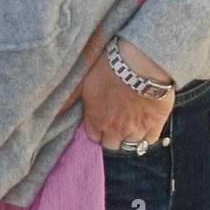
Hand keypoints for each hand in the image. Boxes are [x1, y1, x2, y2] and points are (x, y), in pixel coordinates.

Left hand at [58, 37, 173, 149]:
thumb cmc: (108, 67)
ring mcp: (135, 130)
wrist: (138, 64)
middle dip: (112, 136)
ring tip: (130, 123)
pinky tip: (145, 123)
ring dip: (129, 136)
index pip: (93, 137)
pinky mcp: (154, 125)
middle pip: (111, 145)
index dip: (97, 129)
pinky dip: (147, 135)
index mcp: (95, 120)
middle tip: (115, 123)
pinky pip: (149, 140)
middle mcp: (114, 130)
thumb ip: (70, 100)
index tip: (100, 121)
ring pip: (131, 145)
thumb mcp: (83, 81)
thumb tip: (55, 112)